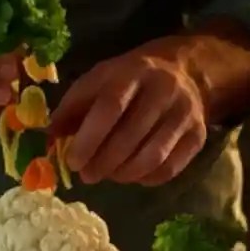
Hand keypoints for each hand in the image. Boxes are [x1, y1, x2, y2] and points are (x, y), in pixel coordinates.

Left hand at [51, 40, 208, 186]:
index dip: (90, 138)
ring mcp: (185, 114)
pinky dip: (148, 178)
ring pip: (154, 155)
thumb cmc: (130, 79)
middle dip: (104, 162)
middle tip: (87, 176)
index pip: (111, 107)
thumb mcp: (98, 80)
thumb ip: (73, 107)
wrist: (184, 72)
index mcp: (132, 74)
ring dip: (125, 174)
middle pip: (132, 135)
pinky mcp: (198, 135)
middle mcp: (164, 91)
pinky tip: (133, 176)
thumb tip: (50, 138)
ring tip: (109, 176)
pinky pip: (172, 167)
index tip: (73, 162)